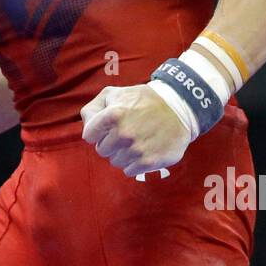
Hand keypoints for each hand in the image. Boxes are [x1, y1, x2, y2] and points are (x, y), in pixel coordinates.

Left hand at [80, 84, 195, 177]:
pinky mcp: (148, 162)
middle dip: (110, 142)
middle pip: (102, 150)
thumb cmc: (143, 100)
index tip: (109, 127)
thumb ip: (93, 108)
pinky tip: (144, 149)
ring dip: (123, 153)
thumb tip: (86, 128)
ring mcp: (136, 150)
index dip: (98, 131)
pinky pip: (129, 171)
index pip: (89, 136)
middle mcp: (123, 134)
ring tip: (137, 140)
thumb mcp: (115, 94)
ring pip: (115, 162)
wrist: (179, 109)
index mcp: (112, 115)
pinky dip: (134, 163)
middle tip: (126, 132)